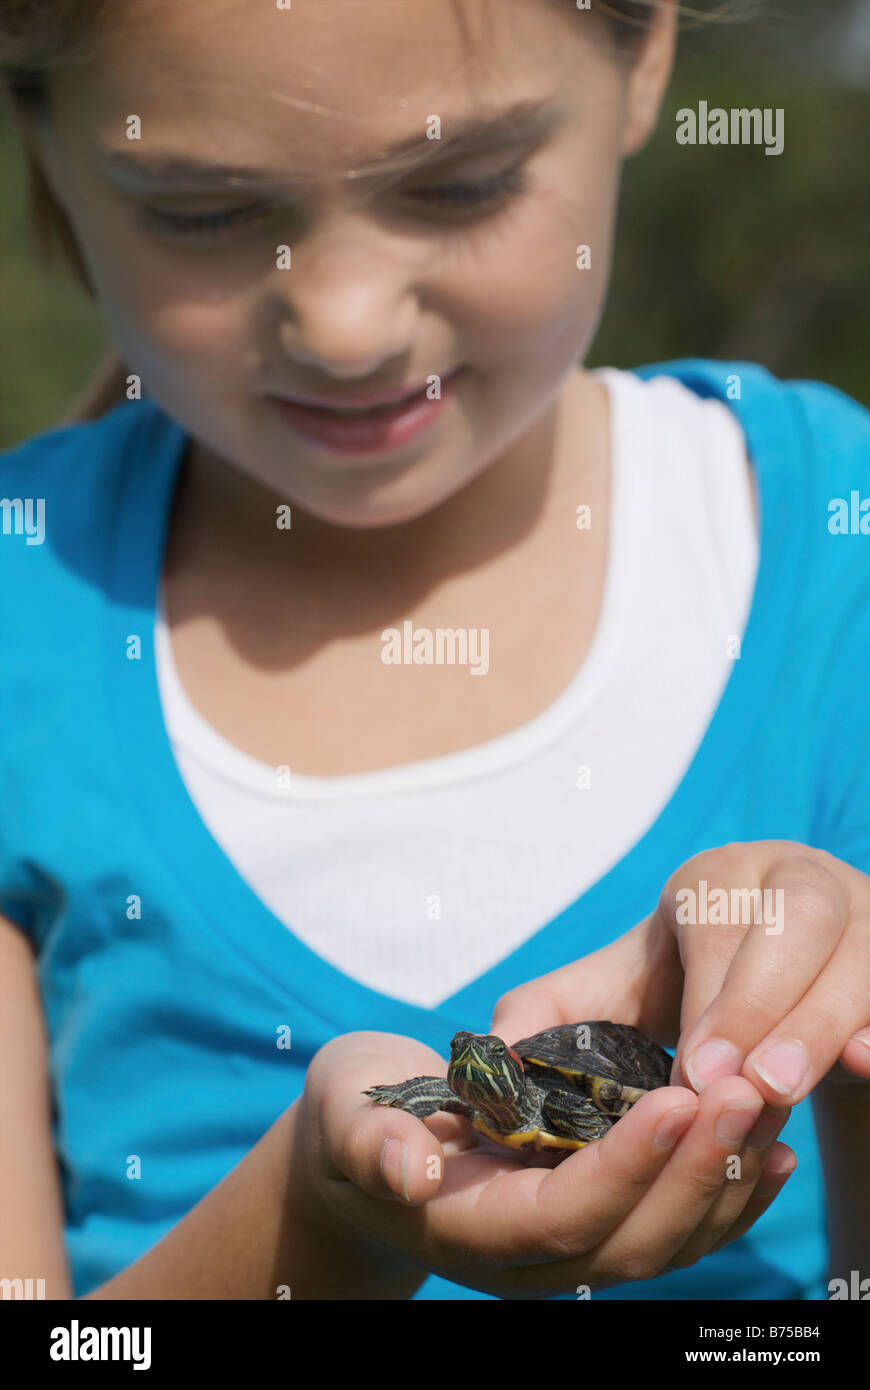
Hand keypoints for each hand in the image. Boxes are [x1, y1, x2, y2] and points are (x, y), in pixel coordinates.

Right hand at [297, 1030, 790, 1297]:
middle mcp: (528, 1259)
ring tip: (767, 1101)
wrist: (368, 1141)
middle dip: (696, 1170)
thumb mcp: (345, 1110)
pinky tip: (770, 1148)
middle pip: (633, 1240)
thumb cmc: (355, 1110)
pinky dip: (729, 1194)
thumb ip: (369, 1139)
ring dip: (726, 1176)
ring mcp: (567, 1251)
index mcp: (469, 1229)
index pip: (564, 1215)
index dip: (624, 1167)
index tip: (675, 1100)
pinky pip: (675, 1228)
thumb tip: (409, 1174)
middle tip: (741, 1090)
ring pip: (668, 1241)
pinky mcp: (595, 1226)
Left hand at [491, 841, 869, 1110]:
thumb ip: (557, 1012)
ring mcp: (862, 912)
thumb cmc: (696, 990)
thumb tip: (488, 1053)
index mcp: (718, 877)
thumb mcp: (626, 990)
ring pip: (861, 946)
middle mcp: (796, 878)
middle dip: (768, 1001)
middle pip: (798, 916)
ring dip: (826, 1018)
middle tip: (743, 1085)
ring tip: (786, 1089)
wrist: (789, 985)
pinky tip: (866, 1065)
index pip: (717, 915)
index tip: (694, 1074)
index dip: (710, 994)